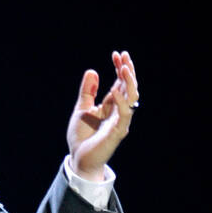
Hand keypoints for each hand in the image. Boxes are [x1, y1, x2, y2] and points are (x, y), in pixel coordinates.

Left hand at [67, 50, 138, 180]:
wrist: (78, 158)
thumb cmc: (81, 136)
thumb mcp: (82, 109)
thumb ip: (87, 92)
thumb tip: (92, 71)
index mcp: (111, 105)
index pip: (120, 82)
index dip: (120, 68)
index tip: (116, 54)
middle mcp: (119, 111)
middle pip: (129, 87)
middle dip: (128, 71)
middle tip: (123, 56)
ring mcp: (120, 121)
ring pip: (132, 98)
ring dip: (129, 82)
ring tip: (124, 68)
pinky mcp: (118, 132)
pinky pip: (125, 115)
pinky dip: (121, 102)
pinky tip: (115, 91)